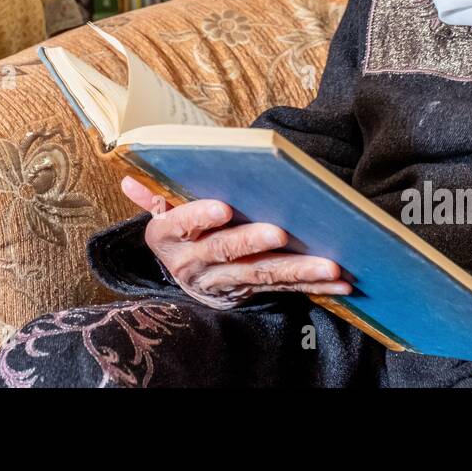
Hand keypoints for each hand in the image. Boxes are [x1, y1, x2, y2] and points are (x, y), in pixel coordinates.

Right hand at [122, 175, 350, 309]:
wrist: (188, 276)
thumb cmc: (181, 230)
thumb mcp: (162, 213)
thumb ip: (153, 195)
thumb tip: (129, 177)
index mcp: (167, 238)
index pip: (179, 224)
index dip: (199, 216)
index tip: (223, 205)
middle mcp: (192, 264)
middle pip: (224, 252)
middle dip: (252, 242)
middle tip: (280, 232)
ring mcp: (224, 282)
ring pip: (262, 275)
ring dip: (298, 270)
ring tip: (330, 264)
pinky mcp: (253, 292)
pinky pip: (285, 289)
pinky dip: (316, 286)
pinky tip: (342, 282)